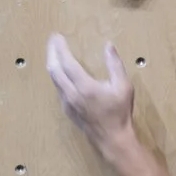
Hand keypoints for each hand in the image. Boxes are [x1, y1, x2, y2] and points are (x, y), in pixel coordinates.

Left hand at [45, 34, 135, 150]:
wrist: (113, 139)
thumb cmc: (120, 113)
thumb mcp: (124, 87)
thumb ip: (115, 65)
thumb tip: (108, 45)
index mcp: (84, 87)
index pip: (67, 62)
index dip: (60, 48)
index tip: (58, 36)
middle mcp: (71, 94)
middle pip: (53, 69)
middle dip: (51, 52)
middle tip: (52, 41)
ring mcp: (67, 103)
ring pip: (54, 79)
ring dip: (52, 64)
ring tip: (54, 53)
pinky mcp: (67, 110)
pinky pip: (58, 89)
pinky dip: (57, 76)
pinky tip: (62, 73)